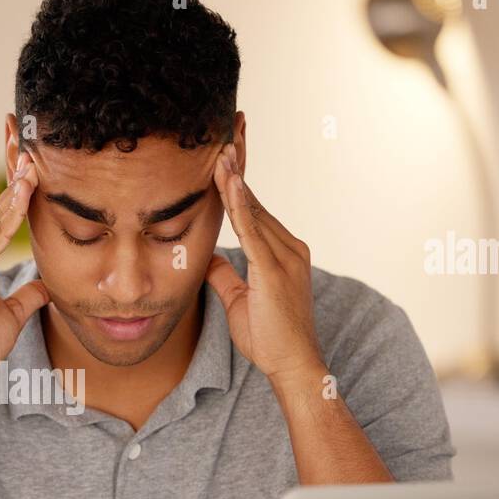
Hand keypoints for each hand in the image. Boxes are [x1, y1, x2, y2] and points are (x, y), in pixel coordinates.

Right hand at [0, 152, 48, 382]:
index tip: (28, 178)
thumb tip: (46, 288)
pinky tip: (26, 192)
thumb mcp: (8, 316)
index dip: (9, 201)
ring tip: (34, 167)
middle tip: (33, 158)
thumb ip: (25, 297)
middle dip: (12, 186)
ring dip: (15, 192)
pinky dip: (12, 212)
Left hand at [206, 144, 324, 386]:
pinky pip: (254, 230)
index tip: (224, 153)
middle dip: (237, 168)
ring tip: (219, 149)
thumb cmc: (269, 338)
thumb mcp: (239, 300)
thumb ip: (226, 276)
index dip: (237, 182)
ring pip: (254, 210)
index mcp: (281, 252)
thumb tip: (207, 258)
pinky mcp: (276, 269)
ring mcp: (285, 256)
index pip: (253, 210)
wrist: (291, 365)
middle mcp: (289, 248)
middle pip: (255, 201)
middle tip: (224, 133)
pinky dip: (241, 205)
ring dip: (234, 179)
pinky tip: (230, 183)